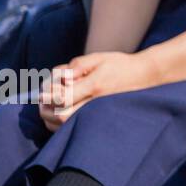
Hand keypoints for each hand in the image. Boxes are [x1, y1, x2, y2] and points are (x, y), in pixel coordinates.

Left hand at [38, 52, 153, 132]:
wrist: (144, 76)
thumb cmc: (120, 65)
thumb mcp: (99, 58)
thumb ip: (77, 66)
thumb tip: (60, 77)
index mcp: (95, 86)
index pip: (63, 98)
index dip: (48, 95)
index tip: (42, 90)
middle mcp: (96, 103)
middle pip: (61, 116)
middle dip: (46, 108)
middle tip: (41, 98)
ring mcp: (98, 113)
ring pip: (66, 126)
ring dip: (50, 117)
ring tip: (48, 105)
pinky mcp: (98, 119)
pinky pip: (73, 128)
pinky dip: (59, 124)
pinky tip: (59, 112)